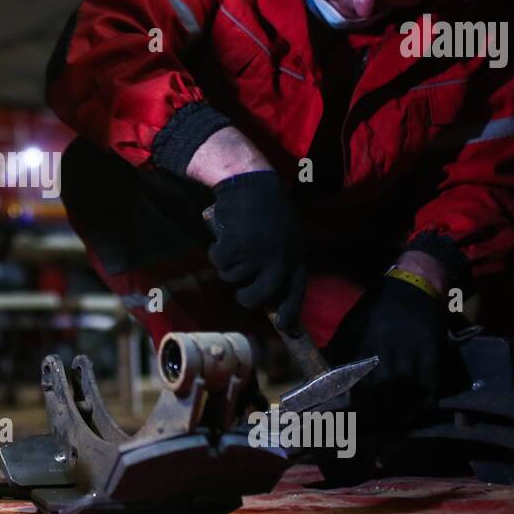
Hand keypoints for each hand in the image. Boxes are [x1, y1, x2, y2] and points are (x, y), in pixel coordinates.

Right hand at [207, 170, 306, 331]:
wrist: (251, 185)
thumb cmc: (268, 212)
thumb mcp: (285, 239)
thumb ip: (281, 265)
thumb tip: (271, 299)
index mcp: (296, 258)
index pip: (296, 294)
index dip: (290, 315)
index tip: (286, 328)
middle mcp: (279, 261)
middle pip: (257, 297)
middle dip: (246, 298)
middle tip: (242, 293)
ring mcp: (256, 256)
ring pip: (232, 279)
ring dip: (229, 264)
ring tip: (236, 241)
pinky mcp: (235, 248)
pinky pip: (219, 263)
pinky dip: (217, 251)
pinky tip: (225, 235)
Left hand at [337, 275, 445, 425]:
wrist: (412, 286)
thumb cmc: (377, 308)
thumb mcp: (352, 323)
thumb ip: (337, 347)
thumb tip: (319, 372)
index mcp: (366, 340)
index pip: (358, 378)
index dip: (356, 400)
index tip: (353, 414)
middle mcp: (389, 347)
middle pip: (382, 387)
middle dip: (378, 409)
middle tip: (376, 422)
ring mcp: (412, 350)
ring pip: (406, 387)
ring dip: (402, 408)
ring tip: (398, 421)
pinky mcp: (432, 352)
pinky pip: (430, 382)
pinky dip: (426, 399)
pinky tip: (420, 410)